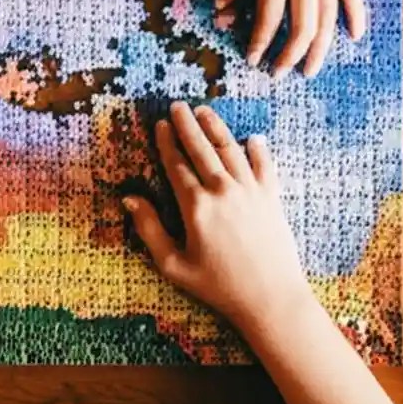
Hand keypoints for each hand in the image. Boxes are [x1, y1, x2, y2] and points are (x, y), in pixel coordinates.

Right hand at [124, 101, 311, 335]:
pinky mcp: (272, 198)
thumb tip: (130, 200)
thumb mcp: (173, 265)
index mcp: (195, 206)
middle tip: (178, 106)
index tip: (160, 124)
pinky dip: (258, 149)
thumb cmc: (218, 286)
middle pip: (201, 149)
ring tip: (205, 111)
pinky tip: (253, 139)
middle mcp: (222, 191)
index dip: (166, 142)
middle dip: (187, 124)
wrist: (271, 298)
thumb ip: (150, 230)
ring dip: (216, 128)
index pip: (176, 164)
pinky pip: (264, 165)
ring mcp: (250, 192)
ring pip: (230, 149)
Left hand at [218, 0, 366, 78]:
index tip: (250, 58)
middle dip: (289, 56)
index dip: (258, 43)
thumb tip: (222, 12)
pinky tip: (353, 36)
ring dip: (319, 48)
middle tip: (276, 72)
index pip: (268, 19)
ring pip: (328, 17)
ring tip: (309, 69)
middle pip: (302, 27)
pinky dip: (355, 15)